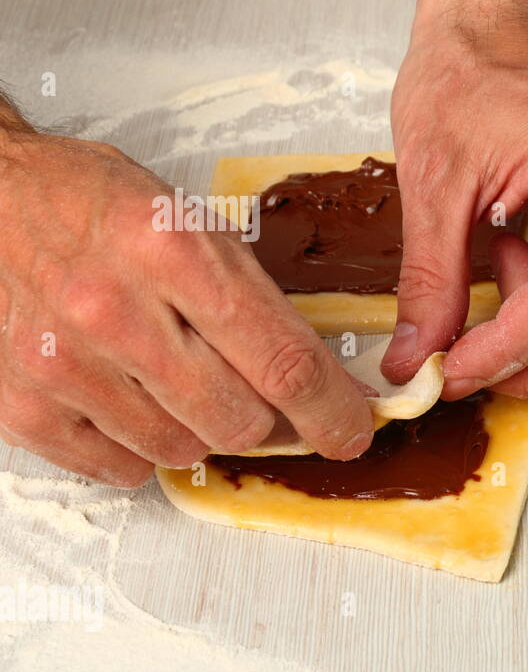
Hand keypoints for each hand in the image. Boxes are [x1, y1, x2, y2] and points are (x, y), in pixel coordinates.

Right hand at [0, 129, 374, 485]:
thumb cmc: (86, 203)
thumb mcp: (187, 222)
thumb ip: (250, 298)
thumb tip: (318, 376)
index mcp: (172, 253)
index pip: (285, 362)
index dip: (334, 411)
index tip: (351, 430)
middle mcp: (116, 312)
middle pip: (240, 421)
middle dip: (265, 419)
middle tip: (256, 395)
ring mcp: (65, 365)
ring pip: (183, 451)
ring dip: (199, 430)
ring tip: (175, 379)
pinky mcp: (23, 406)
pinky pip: (119, 468)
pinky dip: (139, 448)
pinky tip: (130, 401)